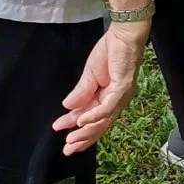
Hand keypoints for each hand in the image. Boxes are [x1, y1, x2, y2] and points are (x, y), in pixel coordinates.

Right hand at [54, 22, 150, 154]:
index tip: (60, 134)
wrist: (123, 34)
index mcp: (108, 98)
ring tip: (71, 140)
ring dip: (86, 131)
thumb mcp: (89, 74)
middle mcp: (116, 101)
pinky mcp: (123, 88)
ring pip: (104, 121)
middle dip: (82, 138)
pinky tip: (81, 121)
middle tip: (67, 149)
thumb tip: (66, 106)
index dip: (76, 128)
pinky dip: (94, 115)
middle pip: (100, 126)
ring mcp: (121, 96)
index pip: (92, 119)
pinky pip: (108, 107)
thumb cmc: (109, 51)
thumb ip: (80, 92)